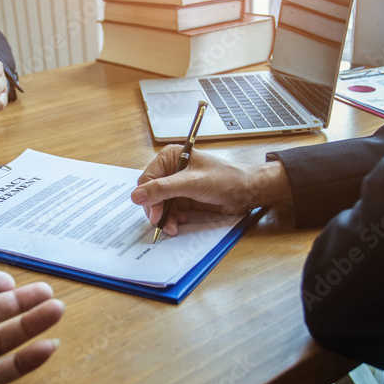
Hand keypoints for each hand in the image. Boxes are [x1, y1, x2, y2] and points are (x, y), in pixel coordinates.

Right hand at [129, 146, 292, 236]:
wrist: (247, 191)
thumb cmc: (226, 179)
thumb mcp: (192, 183)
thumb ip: (163, 189)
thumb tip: (137, 196)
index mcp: (170, 157)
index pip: (148, 179)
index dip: (148, 198)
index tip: (155, 215)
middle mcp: (171, 170)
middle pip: (151, 194)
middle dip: (157, 210)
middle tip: (163, 224)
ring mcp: (177, 185)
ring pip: (159, 205)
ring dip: (164, 218)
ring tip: (174, 227)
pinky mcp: (184, 198)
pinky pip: (169, 211)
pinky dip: (172, 219)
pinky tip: (180, 222)